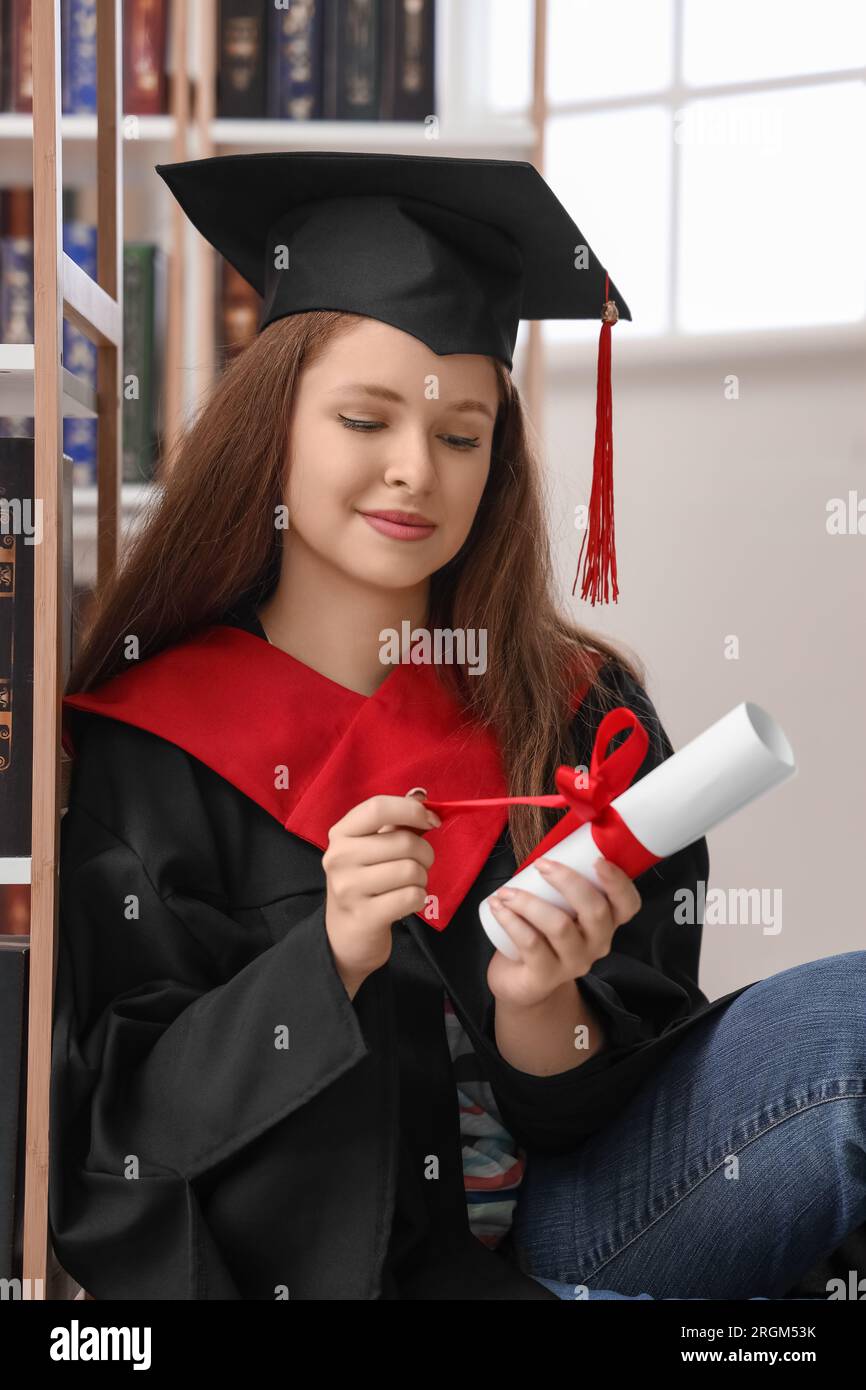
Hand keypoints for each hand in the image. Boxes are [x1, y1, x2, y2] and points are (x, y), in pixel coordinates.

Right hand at [323, 790, 438, 997]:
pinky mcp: (364, 916)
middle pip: (404, 841)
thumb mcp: (373, 848)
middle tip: (420, 863)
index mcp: (341, 833)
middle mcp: (339, 857)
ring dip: (422, 878)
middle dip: (425, 853)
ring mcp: (348, 888)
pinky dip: (419, 898)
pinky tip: (407, 901)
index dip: (411, 810)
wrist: (344, 935)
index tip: (431, 821)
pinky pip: (412, 896)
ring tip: (409, 884)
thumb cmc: (365, 883)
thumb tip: (421, 794)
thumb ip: (396, 821)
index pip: (378, 808)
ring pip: (411, 870)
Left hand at [486, 857, 641, 1009]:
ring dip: (529, 901)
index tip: (597, 860)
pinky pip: (531, 944)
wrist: (523, 981)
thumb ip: (561, 882)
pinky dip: (512, 921)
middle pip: (595, 911)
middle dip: (567, 881)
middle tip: (541, 865)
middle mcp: (597, 944)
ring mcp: (573, 963)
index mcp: (606, 923)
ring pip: (560, 926)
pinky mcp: (546, 976)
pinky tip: (497, 907)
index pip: (628, 905)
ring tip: (505, 891)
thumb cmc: (542, 933)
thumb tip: (549, 844)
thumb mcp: (559, 908)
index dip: (618, 882)